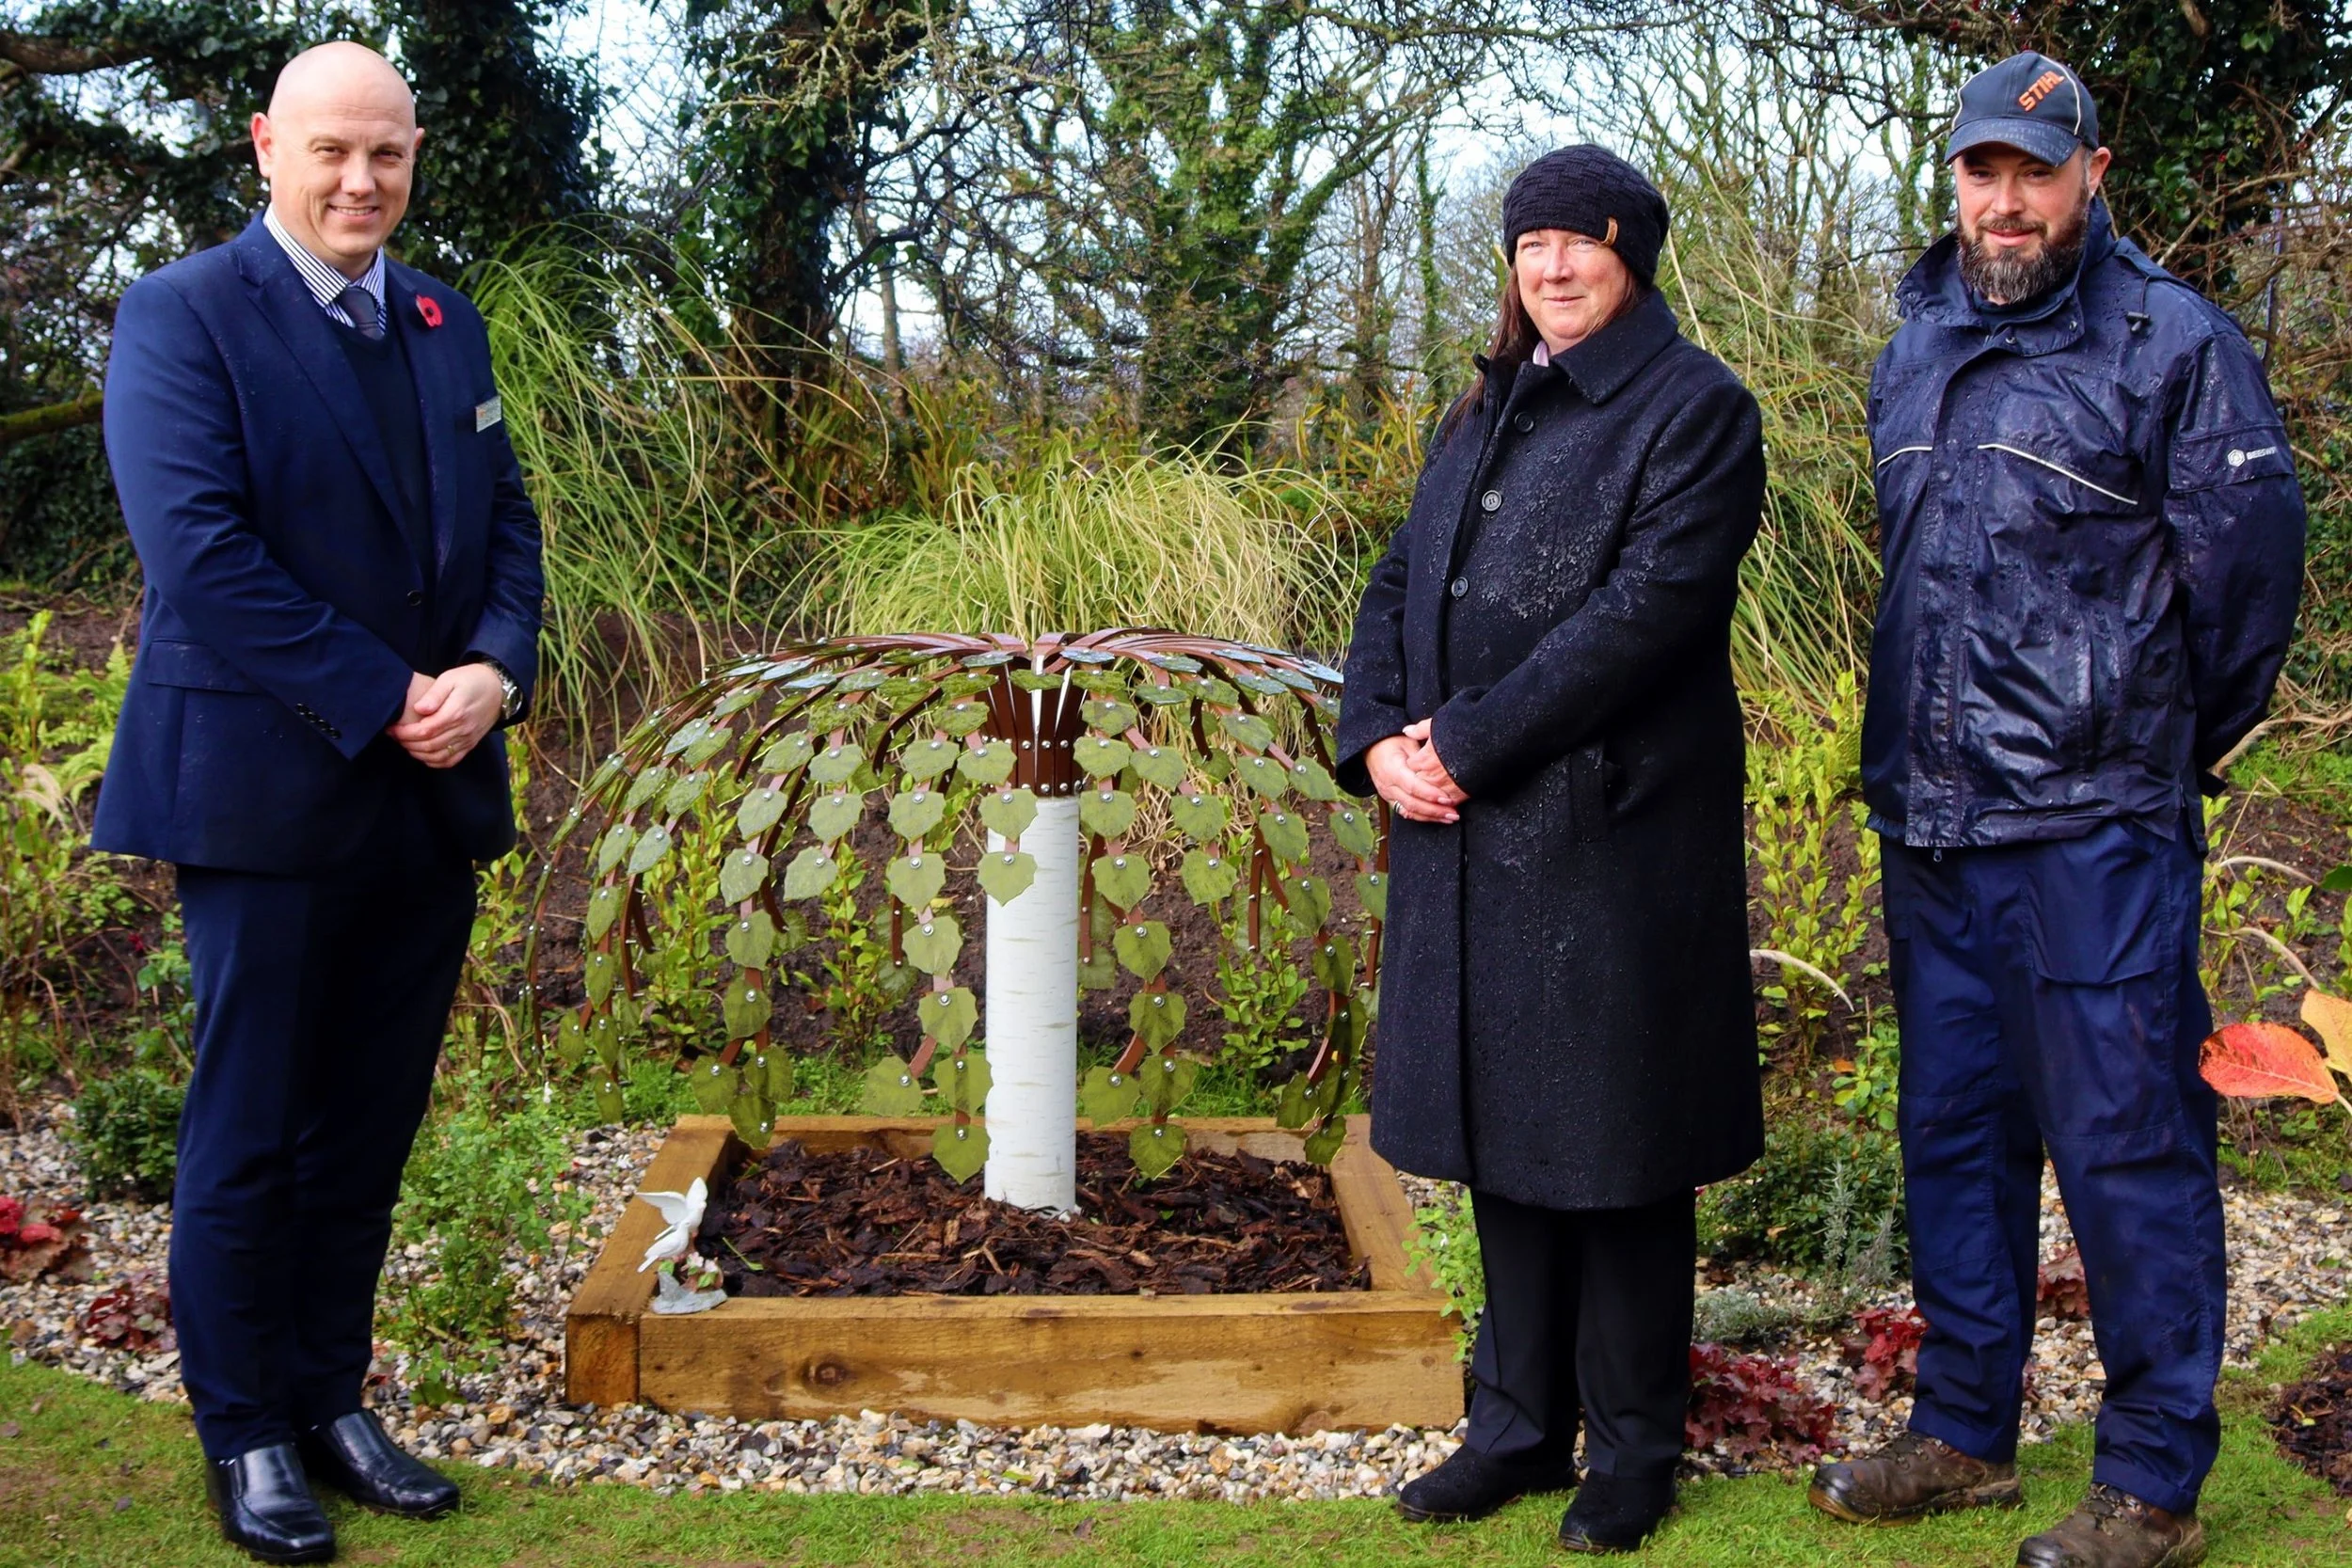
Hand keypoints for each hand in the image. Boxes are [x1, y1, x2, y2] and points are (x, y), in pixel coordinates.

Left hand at [387, 663, 503, 768]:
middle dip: (407, 743)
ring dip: (418, 753)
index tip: (392, 729)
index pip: (425, 731)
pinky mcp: (470, 744)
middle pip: (429, 745)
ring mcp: (467, 739)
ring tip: (406, 744)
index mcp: (455, 713)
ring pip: (438, 756)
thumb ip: (434, 694)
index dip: (405, 733)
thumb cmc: (471, 680)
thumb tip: (419, 709)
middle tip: (395, 736)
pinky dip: (434, 762)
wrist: (498, 688)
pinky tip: (423, 755)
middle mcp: (462, 729)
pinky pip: (451, 761)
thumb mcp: (450, 678)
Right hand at [1367, 730, 1463, 823]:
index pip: (1413, 786)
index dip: (1430, 794)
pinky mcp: (1390, 800)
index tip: (1447, 798)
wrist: (1372, 748)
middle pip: (1412, 803)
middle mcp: (1388, 786)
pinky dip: (1422, 817)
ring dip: (1430, 817)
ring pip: (1409, 812)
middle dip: (1434, 811)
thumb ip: (1423, 755)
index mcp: (1392, 770)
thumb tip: (1442, 763)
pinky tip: (1437, 818)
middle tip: (1453, 813)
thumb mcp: (1408, 741)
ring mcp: (1388, 795)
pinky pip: (1406, 813)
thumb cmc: (1391, 742)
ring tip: (1449, 818)